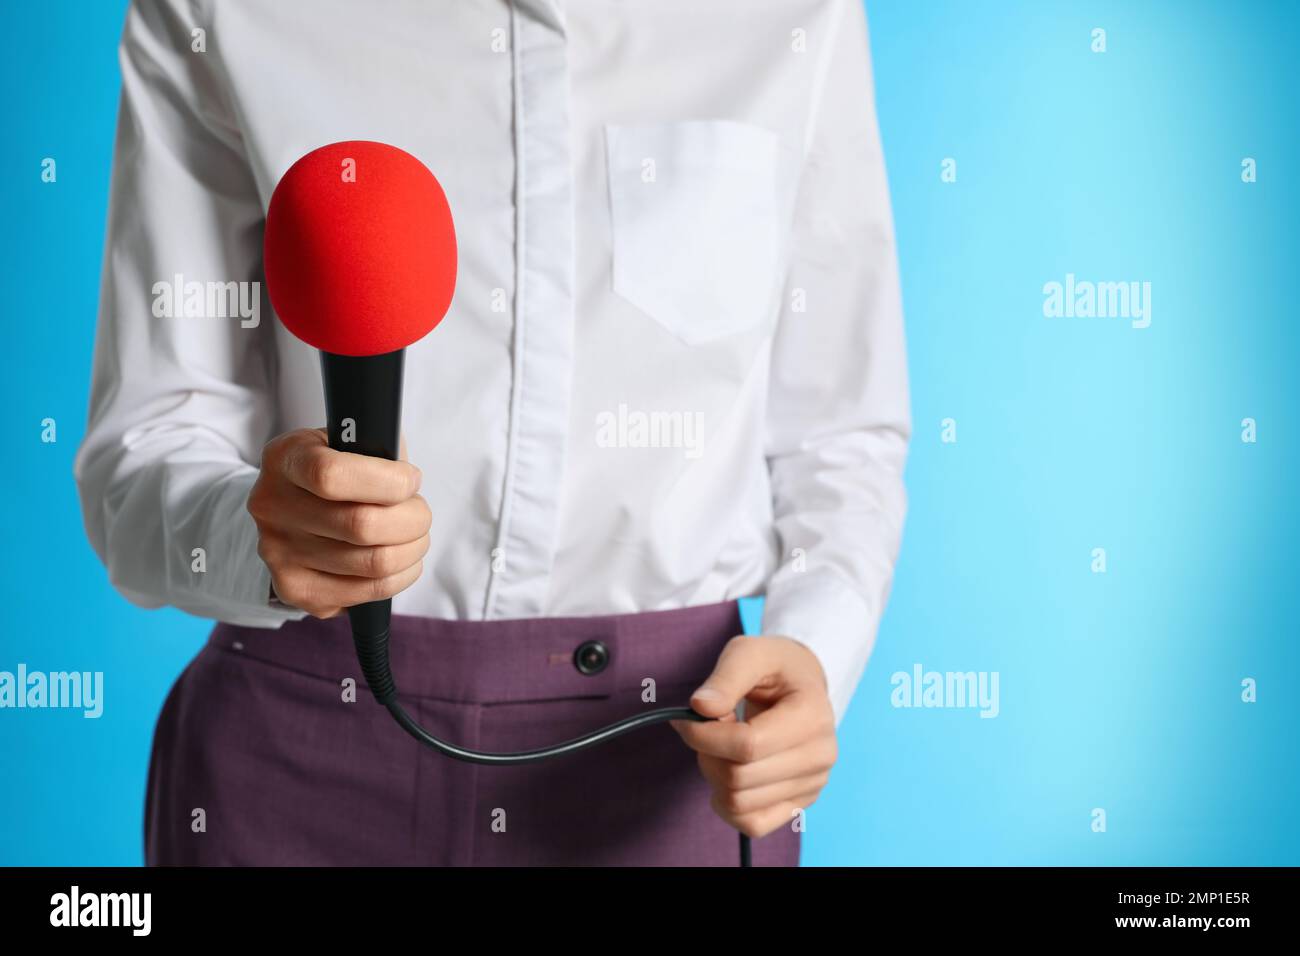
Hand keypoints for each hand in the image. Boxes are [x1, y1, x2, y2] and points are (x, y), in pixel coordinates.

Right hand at [247, 427, 430, 617]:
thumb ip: (379, 449)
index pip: (331, 475)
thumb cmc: (339, 470)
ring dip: (412, 550)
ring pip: (373, 563)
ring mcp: (278, 553)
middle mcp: (272, 506)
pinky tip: (402, 562)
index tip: (411, 481)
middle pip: (361, 526)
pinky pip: (368, 592)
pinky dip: (401, 576)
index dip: (387, 481)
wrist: (294, 510)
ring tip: (416, 537)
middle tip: (421, 515)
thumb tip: (409, 480)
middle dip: (413, 520)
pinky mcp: (294, 589)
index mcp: (285, 459)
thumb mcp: (351, 442)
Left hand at [670, 635, 836, 838]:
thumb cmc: (774, 666)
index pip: (747, 746)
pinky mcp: (800, 803)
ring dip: (714, 777)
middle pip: (739, 778)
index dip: (704, 736)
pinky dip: (728, 806)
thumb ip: (725, 677)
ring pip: (740, 804)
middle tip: (708, 729)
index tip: (686, 719)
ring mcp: (813, 784)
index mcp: (812, 716)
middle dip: (707, 754)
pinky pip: (753, 825)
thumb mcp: (749, 652)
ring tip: (722, 747)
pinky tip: (725, 776)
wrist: (801, 684)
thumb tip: (700, 707)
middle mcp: (820, 756)